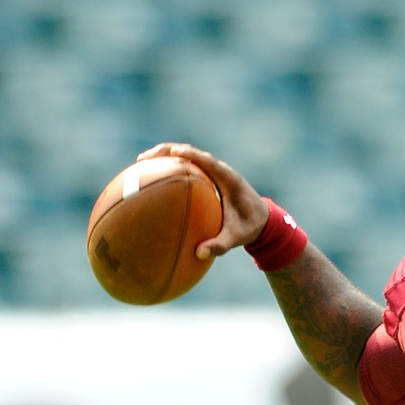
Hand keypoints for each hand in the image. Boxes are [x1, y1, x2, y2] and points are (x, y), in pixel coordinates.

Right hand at [137, 142, 269, 259]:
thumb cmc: (250, 227)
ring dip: (165, 157)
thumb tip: (200, 253)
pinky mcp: (209, 178)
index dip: (189, 154)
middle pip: (191, 153)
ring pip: (187, 158)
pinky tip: (152, 178)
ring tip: (141, 163)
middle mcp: (220, 171)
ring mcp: (213, 173)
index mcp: (229, 178)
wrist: (262, 221)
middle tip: (143, 158)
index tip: (172, 153)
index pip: (207, 161)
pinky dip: (171, 169)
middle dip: (167, 151)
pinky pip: (188, 169)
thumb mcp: (238, 237)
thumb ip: (221, 245)